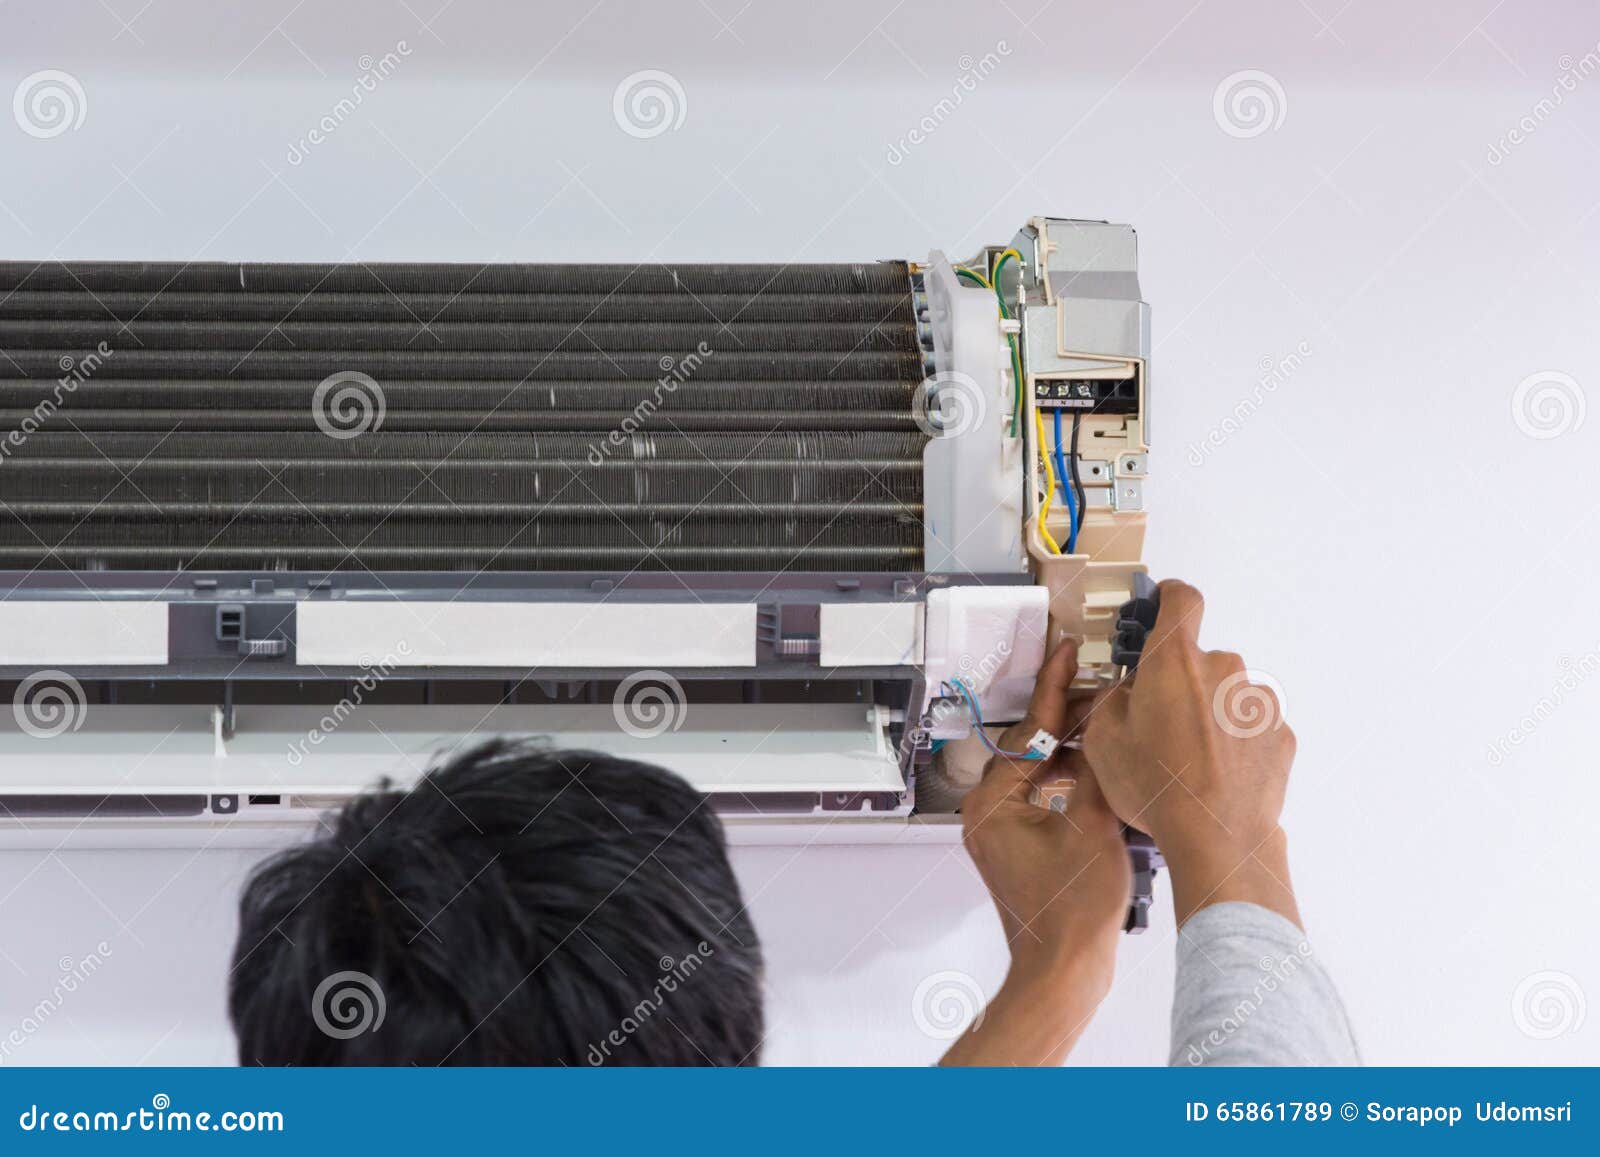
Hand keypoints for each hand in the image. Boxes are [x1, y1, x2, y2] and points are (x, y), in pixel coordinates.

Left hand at [941, 641, 1130, 1065]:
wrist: (1064, 972)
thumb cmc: (1071, 913)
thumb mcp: (1094, 824)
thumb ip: (1098, 767)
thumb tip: (1107, 724)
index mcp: (992, 803)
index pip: (1027, 731)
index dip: (1053, 688)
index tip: (1064, 651)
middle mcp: (988, 814)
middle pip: (1032, 749)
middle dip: (1069, 719)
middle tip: (1103, 689)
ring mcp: (1003, 833)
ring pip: (1041, 773)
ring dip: (1075, 750)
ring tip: (1109, 723)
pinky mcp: (1022, 849)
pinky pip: (1047, 798)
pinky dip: (1074, 782)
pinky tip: (1104, 771)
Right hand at [1082, 579, 1300, 926]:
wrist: (1218, 837)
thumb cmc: (1158, 787)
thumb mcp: (1103, 740)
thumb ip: (1113, 699)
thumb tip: (1128, 691)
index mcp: (1174, 660)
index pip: (1181, 599)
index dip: (1169, 597)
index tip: (1162, 604)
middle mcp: (1223, 669)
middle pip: (1198, 660)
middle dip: (1180, 684)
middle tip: (1159, 726)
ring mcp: (1257, 701)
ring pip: (1225, 695)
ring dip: (1208, 715)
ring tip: (1189, 760)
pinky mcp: (1279, 733)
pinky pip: (1250, 725)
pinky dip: (1234, 741)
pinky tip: (1216, 773)